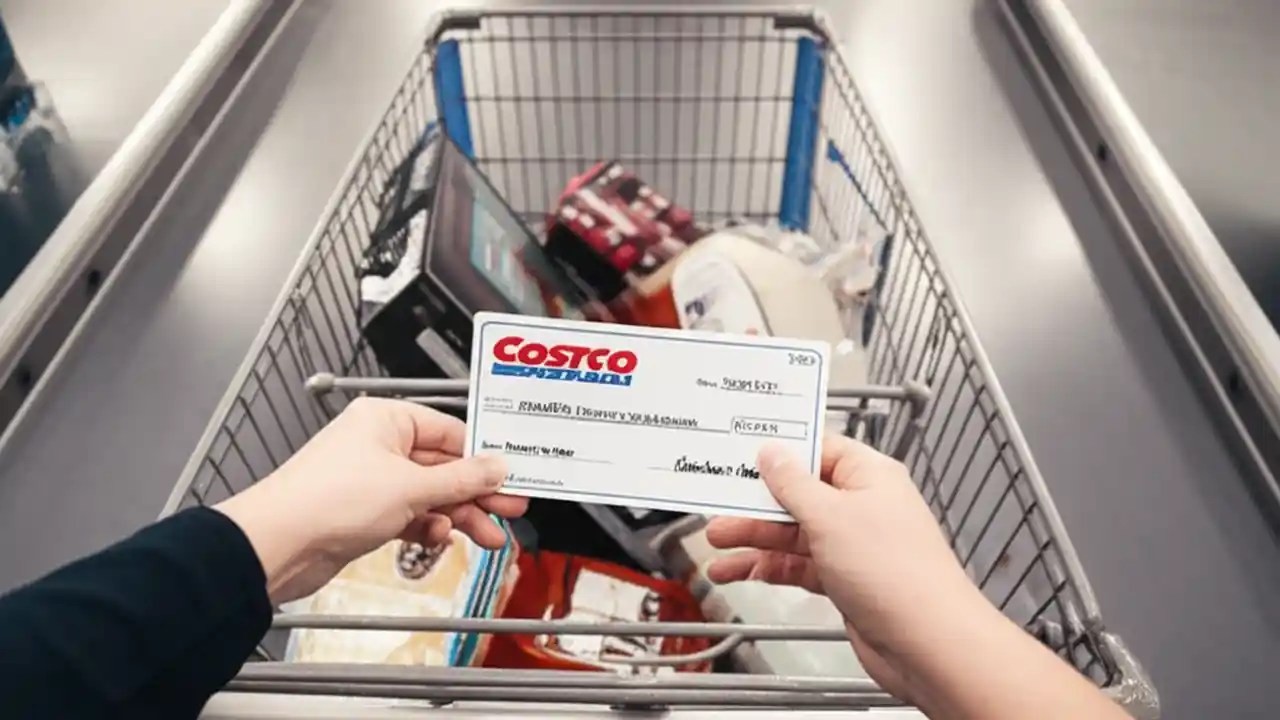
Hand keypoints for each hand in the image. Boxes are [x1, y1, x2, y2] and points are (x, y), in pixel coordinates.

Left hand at [215, 397, 526, 603]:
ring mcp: (372, 480)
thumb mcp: (411, 487)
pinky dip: (429, 528)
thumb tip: (496, 467)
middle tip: (510, 508)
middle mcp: (379, 445)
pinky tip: (441, 539)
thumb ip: (461, 479)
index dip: (483, 457)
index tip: (511, 476)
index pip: (450, 432)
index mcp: (387, 420)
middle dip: (477, 492)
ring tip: (489, 537)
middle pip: (443, 466)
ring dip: (459, 516)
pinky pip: (411, 515)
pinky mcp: (366, 513)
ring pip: (430, 495)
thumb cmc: (328, 500)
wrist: (277, 545)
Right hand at [706, 436, 988, 702]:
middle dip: (755, 503)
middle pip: (798, 493)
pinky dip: (769, 567)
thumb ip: (793, 484)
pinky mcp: (845, 579)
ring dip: (754, 538)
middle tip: (717, 506)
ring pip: (793, 532)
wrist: (927, 643)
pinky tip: (739, 572)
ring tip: (716, 544)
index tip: (740, 454)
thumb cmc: (895, 572)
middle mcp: (862, 505)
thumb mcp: (831, 516)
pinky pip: (798, 565)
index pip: (817, 448)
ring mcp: (853, 544)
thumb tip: (772, 453)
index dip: (779, 451)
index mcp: (868, 475)